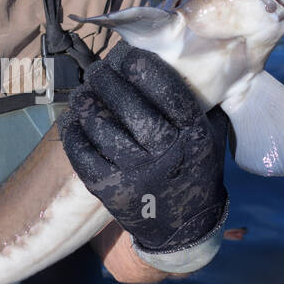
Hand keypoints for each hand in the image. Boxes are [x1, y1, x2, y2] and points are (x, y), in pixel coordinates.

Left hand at [56, 42, 227, 254]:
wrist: (185, 228)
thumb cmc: (196, 168)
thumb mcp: (211, 135)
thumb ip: (203, 101)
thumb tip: (188, 55)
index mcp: (194, 137)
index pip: (169, 94)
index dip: (145, 70)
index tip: (129, 56)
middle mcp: (167, 156)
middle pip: (132, 109)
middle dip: (109, 83)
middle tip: (97, 71)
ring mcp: (137, 176)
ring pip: (104, 130)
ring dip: (87, 106)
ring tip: (82, 94)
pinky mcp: (111, 191)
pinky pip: (83, 156)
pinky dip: (73, 134)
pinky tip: (71, 120)